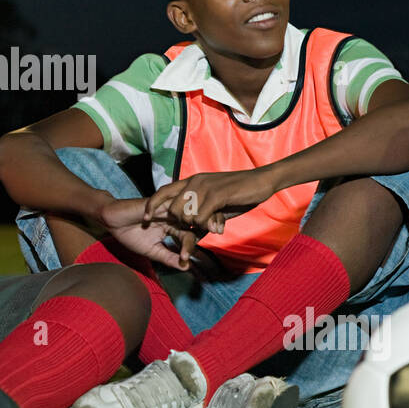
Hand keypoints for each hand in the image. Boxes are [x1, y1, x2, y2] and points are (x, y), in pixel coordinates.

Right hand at [97, 197, 201, 270]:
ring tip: (206, 224)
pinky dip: (180, 212)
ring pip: (188, 210)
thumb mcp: (152, 251)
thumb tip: (186, 267)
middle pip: (195, 218)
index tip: (196, 258)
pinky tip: (185, 220)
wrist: (113, 220)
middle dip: (207, 223)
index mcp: (173, 227)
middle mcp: (173, 216)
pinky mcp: (159, 202)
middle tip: (217, 230)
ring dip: (198, 216)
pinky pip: (173, 204)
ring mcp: (167, 208)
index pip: (191, 235)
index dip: (194, 245)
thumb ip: (169, 257)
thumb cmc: (131, 235)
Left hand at [144, 170, 276, 232]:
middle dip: (183, 224)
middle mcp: (194, 181)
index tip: (146, 219)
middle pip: (173, 209)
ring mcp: (205, 187)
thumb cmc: (240, 193)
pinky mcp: (216, 195)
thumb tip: (191, 226)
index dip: (152, 205)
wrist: (262, 181)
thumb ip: (201, 210)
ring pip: (186, 216)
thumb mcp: (216, 201)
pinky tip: (218, 225)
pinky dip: (207, 226)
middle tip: (201, 226)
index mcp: (192, 181)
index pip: (163, 191)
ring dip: (198, 226)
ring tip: (215, 223)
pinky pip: (200, 218)